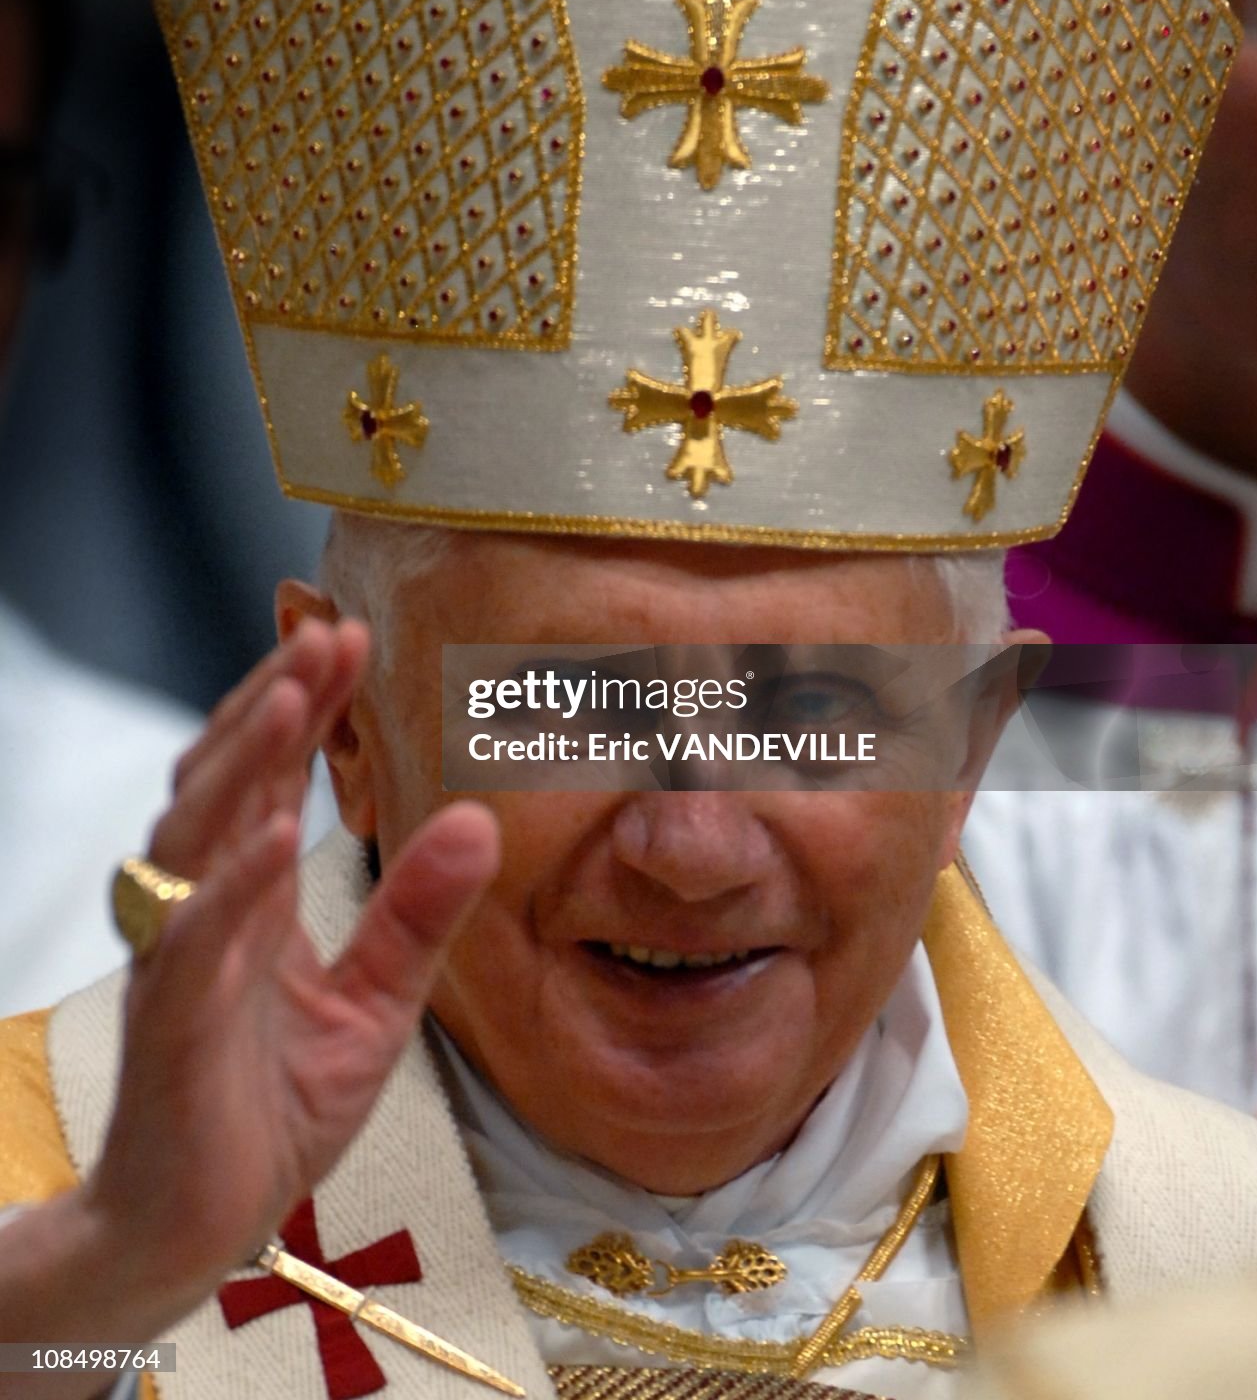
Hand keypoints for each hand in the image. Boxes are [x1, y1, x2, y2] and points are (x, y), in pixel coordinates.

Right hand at [81, 621, 499, 1319]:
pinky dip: (231, 884)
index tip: (352, 632)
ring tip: (295, 698)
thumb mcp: (377, 1003)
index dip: (304, 702)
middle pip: (224, 779)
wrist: (198, 1230)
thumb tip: (478, 817)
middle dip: (275, 701)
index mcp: (249, 895)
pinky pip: (194, 943)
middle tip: (330, 633)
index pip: (269, 773)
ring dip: (245, 762)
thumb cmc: (273, 1107)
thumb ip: (419, 913)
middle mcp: (203, 908)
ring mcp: (180, 961)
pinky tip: (273, 834)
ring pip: (195, 837)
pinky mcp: (172, 1025)